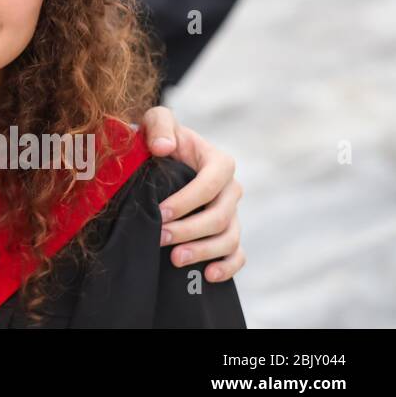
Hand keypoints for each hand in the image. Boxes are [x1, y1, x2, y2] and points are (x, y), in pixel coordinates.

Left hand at [139, 106, 245, 283]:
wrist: (162, 157)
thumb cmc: (160, 138)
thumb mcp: (157, 121)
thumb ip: (160, 126)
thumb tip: (162, 147)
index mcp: (218, 162)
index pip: (212, 183)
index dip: (189, 200)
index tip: (162, 212)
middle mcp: (230, 189)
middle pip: (220, 216)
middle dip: (190, 230)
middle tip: (160, 238)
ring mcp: (232, 213)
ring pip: (229, 238)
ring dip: (204, 251)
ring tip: (175, 259)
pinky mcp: (228, 233)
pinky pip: (238, 254)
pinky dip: (228, 267)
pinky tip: (209, 275)